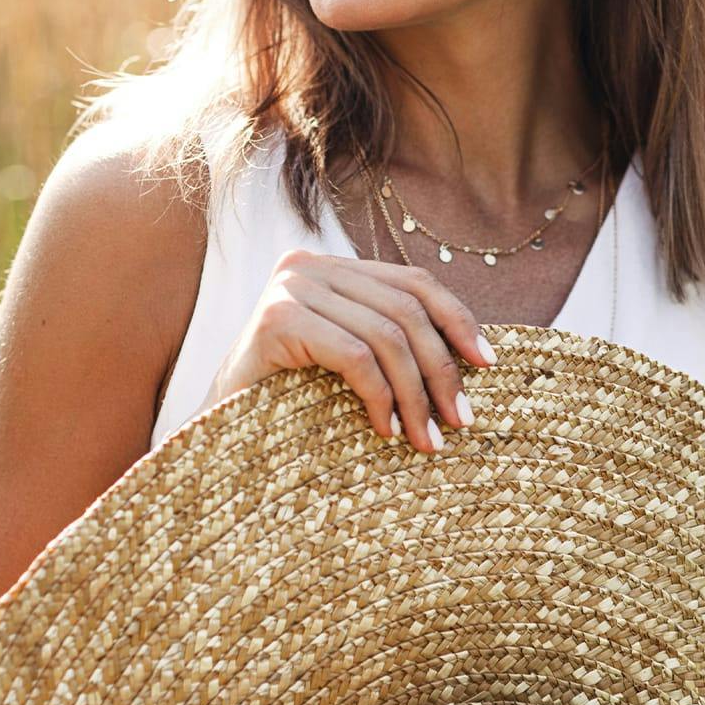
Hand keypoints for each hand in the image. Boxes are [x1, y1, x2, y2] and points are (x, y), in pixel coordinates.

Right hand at [201, 248, 495, 450]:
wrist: (216, 429)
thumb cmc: (289, 400)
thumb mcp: (347, 359)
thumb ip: (389, 339)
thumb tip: (475, 356)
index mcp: (332, 267)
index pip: (413, 282)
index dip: (457, 320)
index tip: (488, 365)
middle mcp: (309, 265)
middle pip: (405, 309)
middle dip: (441, 369)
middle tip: (461, 421)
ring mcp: (289, 287)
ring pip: (385, 335)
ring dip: (415, 394)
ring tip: (427, 439)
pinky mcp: (275, 319)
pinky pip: (353, 355)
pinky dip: (379, 396)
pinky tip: (385, 430)